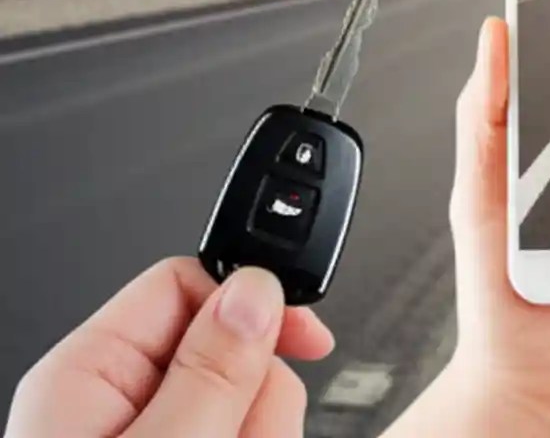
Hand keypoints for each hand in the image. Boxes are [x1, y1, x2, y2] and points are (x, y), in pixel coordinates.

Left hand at [6, 258, 333, 436]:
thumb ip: (211, 370)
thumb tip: (256, 288)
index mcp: (89, 374)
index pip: (187, 281)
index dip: (254, 301)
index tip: (305, 336)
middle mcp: (122, 402)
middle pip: (237, 347)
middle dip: (261, 397)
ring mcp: (162, 435)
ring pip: (256, 400)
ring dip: (264, 432)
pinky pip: (255, 432)